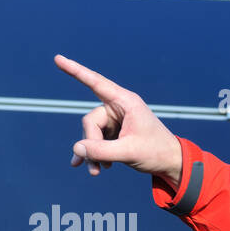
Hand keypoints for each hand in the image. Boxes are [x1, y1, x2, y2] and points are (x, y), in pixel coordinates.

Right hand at [53, 54, 183, 187]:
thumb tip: (77, 149)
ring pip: (92, 134)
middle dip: (91, 144)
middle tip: (97, 166)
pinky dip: (94, 154)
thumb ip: (102, 151)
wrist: (171, 163)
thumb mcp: (129, 152)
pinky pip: (96, 140)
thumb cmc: (156, 153)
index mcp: (126, 102)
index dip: (75, 71)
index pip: (96, 83)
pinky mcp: (114, 132)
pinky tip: (89, 167)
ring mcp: (116, 120)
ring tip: (97, 172)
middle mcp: (119, 107)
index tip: (57, 58)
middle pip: (91, 121)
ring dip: (93, 154)